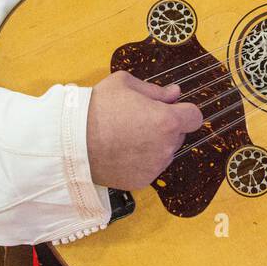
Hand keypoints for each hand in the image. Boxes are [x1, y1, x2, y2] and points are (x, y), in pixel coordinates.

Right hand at [86, 71, 202, 191]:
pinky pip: (150, 168)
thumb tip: (175, 93)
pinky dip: (142, 161)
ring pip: (165, 152)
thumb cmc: (96, 108)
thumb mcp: (124, 84)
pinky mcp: (142, 181)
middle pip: (178, 135)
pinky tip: (122, 152)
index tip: (169, 109)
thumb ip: (156, 90)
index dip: (183, 111)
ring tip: (127, 136)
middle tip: (139, 120)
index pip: (195, 117)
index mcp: (167, 120)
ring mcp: (155, 166)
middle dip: (166, 127)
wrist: (71, 141)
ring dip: (155, 145)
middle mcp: (166, 146)